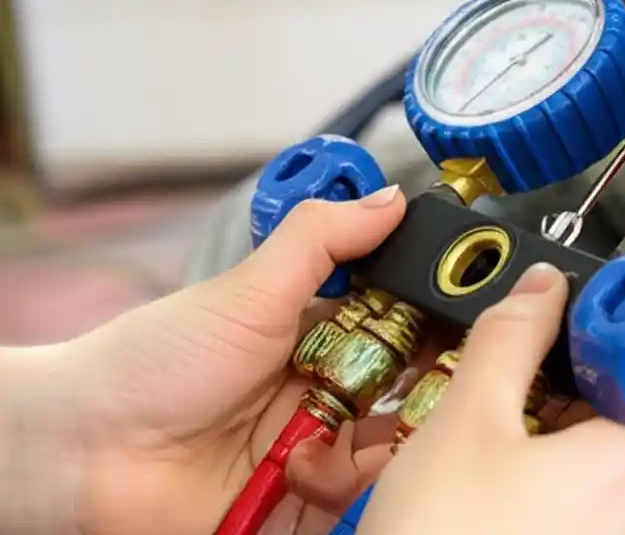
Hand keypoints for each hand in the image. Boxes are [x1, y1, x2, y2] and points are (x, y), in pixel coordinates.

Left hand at [1, 185, 432, 533]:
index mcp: (314, 329)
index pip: (396, 314)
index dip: (430, 309)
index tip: (463, 298)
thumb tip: (388, 197)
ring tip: (377, 415)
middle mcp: (324, 385)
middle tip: (442, 362)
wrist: (89, 453)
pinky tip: (326, 461)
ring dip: (399, 425)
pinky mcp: (312, 500)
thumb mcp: (249, 287)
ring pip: (395, 435)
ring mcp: (319, 444)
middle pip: (407, 378)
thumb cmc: (153, 365)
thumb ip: (323, 238)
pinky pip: (366, 489)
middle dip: (430, 370)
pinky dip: (361, 475)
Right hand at [356, 263, 624, 534]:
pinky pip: (580, 525)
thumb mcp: (463, 424)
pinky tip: (496, 503)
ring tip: (496, 460)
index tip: (618, 348)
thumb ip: (512, 342)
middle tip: (529, 401)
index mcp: (624, 471)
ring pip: (603, 491)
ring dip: (560, 465)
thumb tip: (543, 289)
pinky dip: (547, 506)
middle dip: (587, 418)